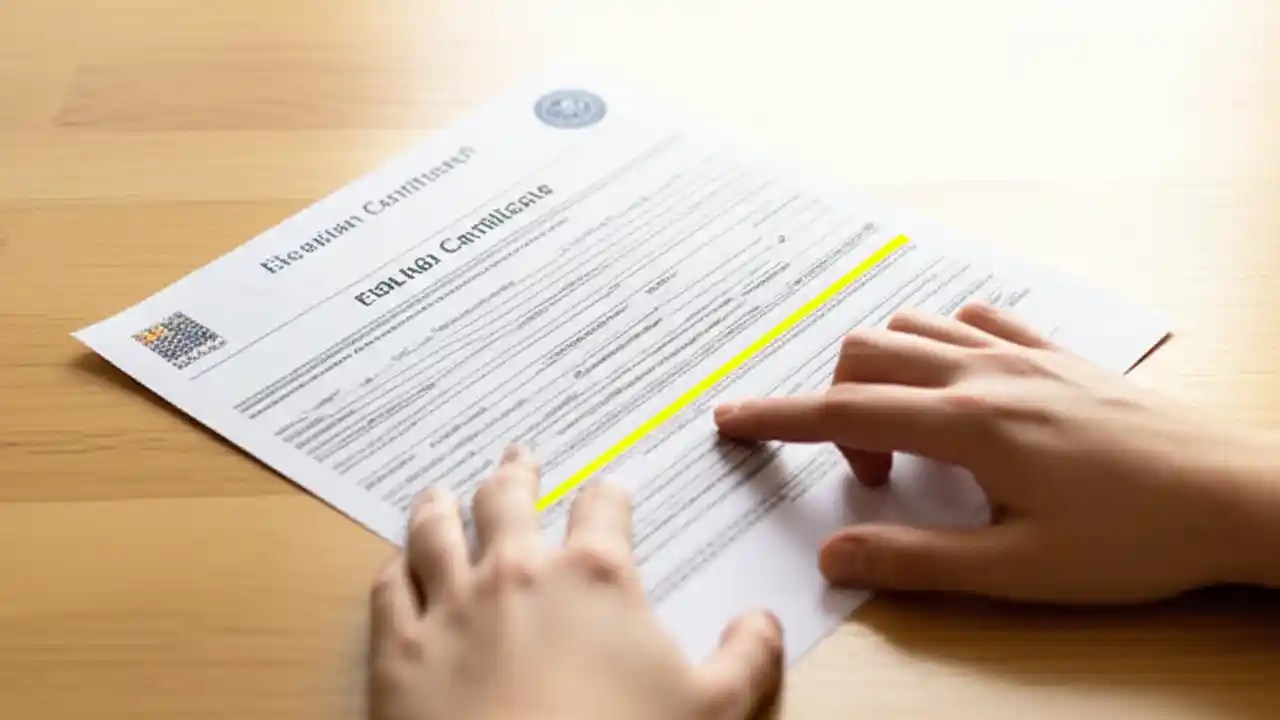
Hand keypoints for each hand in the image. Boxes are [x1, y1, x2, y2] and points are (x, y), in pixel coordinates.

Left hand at [367, 444, 783, 719]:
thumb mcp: (713, 710)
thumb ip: (745, 658)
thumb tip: (763, 621)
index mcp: (595, 577)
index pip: (605, 509)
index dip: (610, 495)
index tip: (611, 491)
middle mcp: (517, 572)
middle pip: (508, 500)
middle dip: (516, 474)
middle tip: (517, 456)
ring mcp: (450, 605)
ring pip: (436, 531)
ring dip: (440, 506)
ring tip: (440, 492)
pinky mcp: (399, 650)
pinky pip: (389, 590)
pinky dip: (394, 571)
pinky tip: (396, 566)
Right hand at [714, 303, 1279, 601]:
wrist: (1237, 496)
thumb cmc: (1133, 540)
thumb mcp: (1018, 573)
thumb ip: (916, 562)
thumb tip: (834, 556)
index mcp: (967, 427)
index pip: (842, 415)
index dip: (777, 418)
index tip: (729, 419)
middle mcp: (984, 375)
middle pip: (866, 356)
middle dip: (832, 405)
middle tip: (866, 476)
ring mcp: (1024, 355)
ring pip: (913, 327)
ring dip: (882, 372)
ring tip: (907, 436)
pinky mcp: (1058, 354)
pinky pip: (974, 319)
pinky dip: (940, 341)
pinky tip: (956, 382)